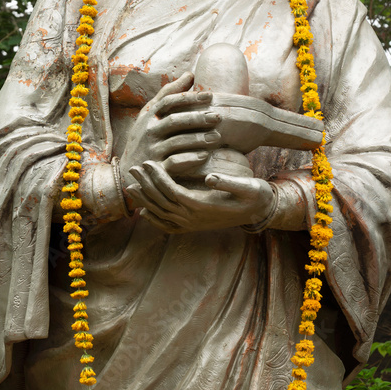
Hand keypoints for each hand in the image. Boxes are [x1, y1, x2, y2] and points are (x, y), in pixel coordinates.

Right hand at [119, 73, 222, 206]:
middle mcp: (148, 131)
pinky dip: (189, 159)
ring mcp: (151, 150)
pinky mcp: (156, 168)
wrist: (128, 170)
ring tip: (216, 137)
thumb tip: (190, 74)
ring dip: (197, 139)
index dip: (189, 97)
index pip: (168, 101)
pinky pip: (173, 163)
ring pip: (175, 142)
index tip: (210, 96)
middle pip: (173, 121)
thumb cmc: (144, 137)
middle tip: (218, 117)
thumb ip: (168, 94)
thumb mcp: (150, 114)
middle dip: (197, 118)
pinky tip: (204, 156)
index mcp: (149, 116)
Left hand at [125, 160, 274, 232]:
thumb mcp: (247, 186)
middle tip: (132, 168)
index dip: (157, 177)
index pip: (171, 190)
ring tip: (131, 186)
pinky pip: (168, 226)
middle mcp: (192, 218)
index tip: (147, 162)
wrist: (259, 212)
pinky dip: (154, 219)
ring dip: (144, 200)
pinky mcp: (193, 226)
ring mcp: (191, 224)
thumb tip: (210, 177)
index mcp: (201, 206)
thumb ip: (229, 182)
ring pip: (161, 214)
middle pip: (161, 201)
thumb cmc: (254, 194)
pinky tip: (144, 212)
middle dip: (145, 184)